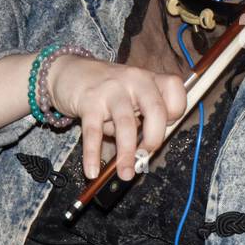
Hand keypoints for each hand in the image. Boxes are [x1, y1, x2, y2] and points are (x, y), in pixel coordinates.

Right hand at [48, 55, 187, 180]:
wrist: (69, 71)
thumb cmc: (108, 88)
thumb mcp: (132, 94)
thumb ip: (142, 116)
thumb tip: (147, 151)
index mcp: (150, 79)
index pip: (175, 92)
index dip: (175, 113)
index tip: (166, 127)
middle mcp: (135, 80)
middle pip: (156, 110)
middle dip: (154, 139)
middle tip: (146, 156)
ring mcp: (111, 90)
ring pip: (125, 124)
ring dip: (127, 154)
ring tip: (126, 173)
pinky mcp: (89, 101)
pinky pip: (93, 132)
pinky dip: (92, 154)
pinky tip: (92, 170)